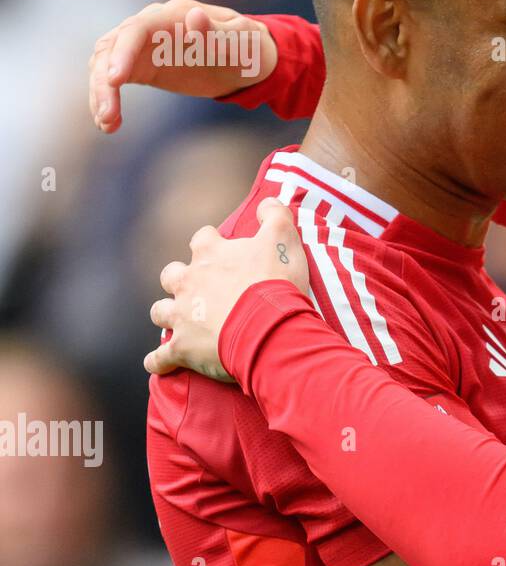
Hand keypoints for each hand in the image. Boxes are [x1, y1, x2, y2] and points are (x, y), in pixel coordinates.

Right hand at [89, 0, 276, 132]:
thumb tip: (194, 16)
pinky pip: (113, 80)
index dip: (123, 53)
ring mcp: (142, 45)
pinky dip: (107, 99)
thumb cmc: (248, 45)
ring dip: (100, 93)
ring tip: (107, 124)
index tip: (115, 80)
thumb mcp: (241, 41)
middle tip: (107, 114)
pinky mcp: (141, 66)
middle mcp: (150, 25)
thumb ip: (217, 32)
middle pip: (112, 48)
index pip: (137, 29)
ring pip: (106, 64)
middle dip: (104, 81)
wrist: (247, 58)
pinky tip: (109, 124)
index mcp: (173, 14)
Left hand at [145, 199, 309, 380]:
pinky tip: (160, 364)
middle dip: (180, 280)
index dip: (212, 242)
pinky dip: (159, 361)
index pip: (202, 238)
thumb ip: (275, 214)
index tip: (222, 248)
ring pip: (160, 313)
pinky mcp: (181, 349)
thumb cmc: (276, 282)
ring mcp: (181, 317)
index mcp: (209, 254)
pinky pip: (159, 358)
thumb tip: (268, 201)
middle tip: (199, 288)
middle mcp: (187, 282)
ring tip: (181, 322)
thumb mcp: (285, 238)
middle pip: (171, 275)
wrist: (269, 327)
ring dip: (168, 315)